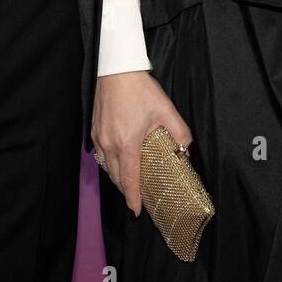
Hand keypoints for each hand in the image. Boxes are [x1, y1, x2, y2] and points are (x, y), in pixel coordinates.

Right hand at [92, 71, 191, 214]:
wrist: (117, 69)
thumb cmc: (139, 88)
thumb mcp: (166, 110)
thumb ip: (180, 132)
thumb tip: (186, 149)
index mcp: (127, 144)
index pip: (129, 180)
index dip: (133, 199)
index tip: (136, 212)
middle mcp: (110, 144)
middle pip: (116, 177)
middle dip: (126, 191)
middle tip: (137, 198)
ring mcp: (99, 137)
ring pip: (106, 166)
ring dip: (117, 177)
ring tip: (129, 182)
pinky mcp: (95, 129)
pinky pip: (100, 154)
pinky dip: (108, 163)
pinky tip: (118, 160)